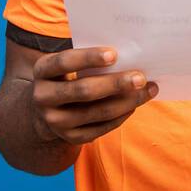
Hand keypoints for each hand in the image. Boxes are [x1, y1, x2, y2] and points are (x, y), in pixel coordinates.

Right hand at [29, 47, 157, 146]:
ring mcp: (55, 121)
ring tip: (148, 90)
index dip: (89, 58)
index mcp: (42, 71)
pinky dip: (121, 115)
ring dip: (127, 102)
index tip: (114, 54)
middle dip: (116, 84)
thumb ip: (87, 59)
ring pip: (97, 112)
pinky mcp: (70, 137)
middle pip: (84, 91)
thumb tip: (127, 53)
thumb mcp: (66, 65)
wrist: (44, 111)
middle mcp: (44, 97)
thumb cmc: (65, 77)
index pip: (65, 62)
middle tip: (141, 77)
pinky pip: (101, 128)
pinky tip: (135, 104)